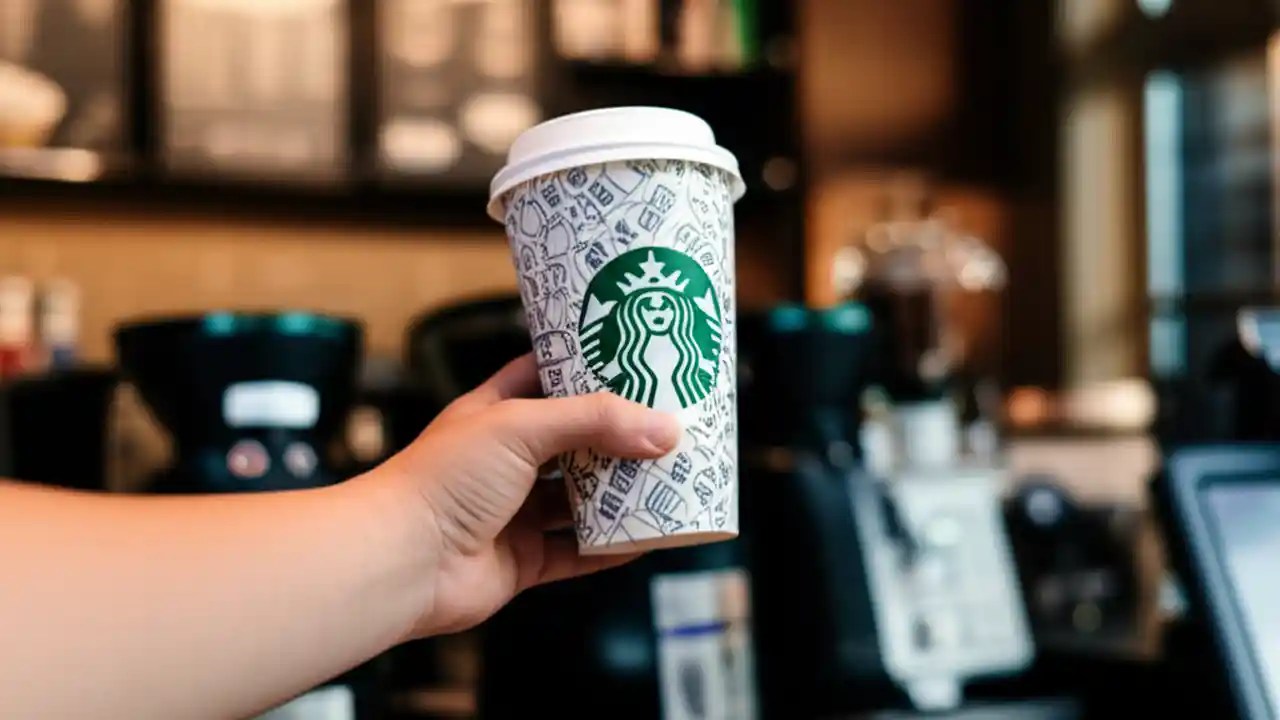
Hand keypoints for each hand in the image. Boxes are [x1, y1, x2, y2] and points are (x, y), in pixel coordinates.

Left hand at [381, 353, 680, 637]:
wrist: (401, 561)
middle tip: (668, 426)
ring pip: (580, 500)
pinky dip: (612, 549)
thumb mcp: (521, 425)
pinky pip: (577, 553)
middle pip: (573, 443)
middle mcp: (504, 461)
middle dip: (618, 437)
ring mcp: (513, 512)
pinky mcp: (522, 560)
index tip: (632, 359)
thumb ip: (595, 421)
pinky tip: (648, 539)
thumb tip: (664, 430)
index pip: (542, 376)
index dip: (584, 368)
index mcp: (493, 414)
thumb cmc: (443, 479)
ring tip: (670, 479)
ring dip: (621, 493)